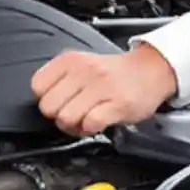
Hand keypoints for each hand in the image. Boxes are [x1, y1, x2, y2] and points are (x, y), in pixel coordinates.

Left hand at [31, 43, 178, 135]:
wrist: (152, 70)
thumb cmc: (115, 73)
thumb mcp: (82, 64)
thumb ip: (60, 79)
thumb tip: (43, 102)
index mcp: (71, 60)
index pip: (37, 86)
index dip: (46, 100)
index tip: (59, 101)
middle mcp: (85, 71)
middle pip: (48, 107)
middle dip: (58, 117)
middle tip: (73, 115)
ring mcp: (102, 87)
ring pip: (66, 118)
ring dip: (74, 126)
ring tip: (86, 120)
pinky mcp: (118, 104)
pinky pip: (90, 124)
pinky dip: (90, 129)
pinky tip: (97, 123)